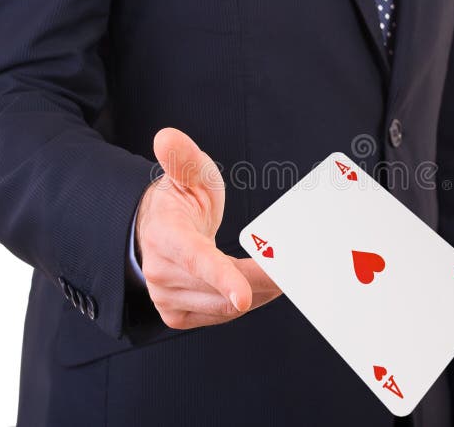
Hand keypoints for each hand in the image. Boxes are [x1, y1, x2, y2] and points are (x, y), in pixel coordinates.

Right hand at [136, 128, 280, 329]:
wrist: (152, 231)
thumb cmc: (179, 200)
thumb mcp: (187, 173)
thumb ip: (182, 158)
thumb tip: (167, 137)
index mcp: (165, 236)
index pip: (196, 259)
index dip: (222, 278)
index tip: (243, 296)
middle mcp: (161, 271)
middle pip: (224, 287)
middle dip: (264, 279)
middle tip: (301, 270)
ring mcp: (167, 298)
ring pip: (227, 307)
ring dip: (261, 292)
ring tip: (287, 274)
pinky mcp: (177, 316)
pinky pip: (222, 314)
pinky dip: (247, 302)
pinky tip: (262, 287)